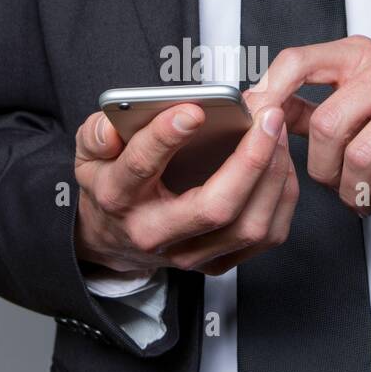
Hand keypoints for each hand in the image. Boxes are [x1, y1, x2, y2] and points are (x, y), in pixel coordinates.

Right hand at [73, 98, 298, 275]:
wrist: (115, 237)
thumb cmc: (111, 185)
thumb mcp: (89, 154)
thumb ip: (97, 134)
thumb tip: (112, 128)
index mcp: (120, 197)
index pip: (141, 167)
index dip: (166, 137)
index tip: (193, 110)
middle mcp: (156, 232)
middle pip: (213, 208)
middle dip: (249, 159)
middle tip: (267, 117)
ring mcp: (190, 253)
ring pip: (248, 225)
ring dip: (273, 175)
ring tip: (278, 132)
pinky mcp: (217, 261)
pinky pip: (266, 234)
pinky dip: (281, 195)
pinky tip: (280, 162)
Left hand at [249, 36, 370, 215]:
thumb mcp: (354, 112)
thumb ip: (305, 109)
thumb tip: (257, 110)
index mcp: (361, 53)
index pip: (299, 61)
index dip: (270, 96)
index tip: (258, 129)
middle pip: (327, 122)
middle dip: (323, 170)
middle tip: (334, 187)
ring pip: (361, 153)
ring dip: (353, 190)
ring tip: (360, 197)